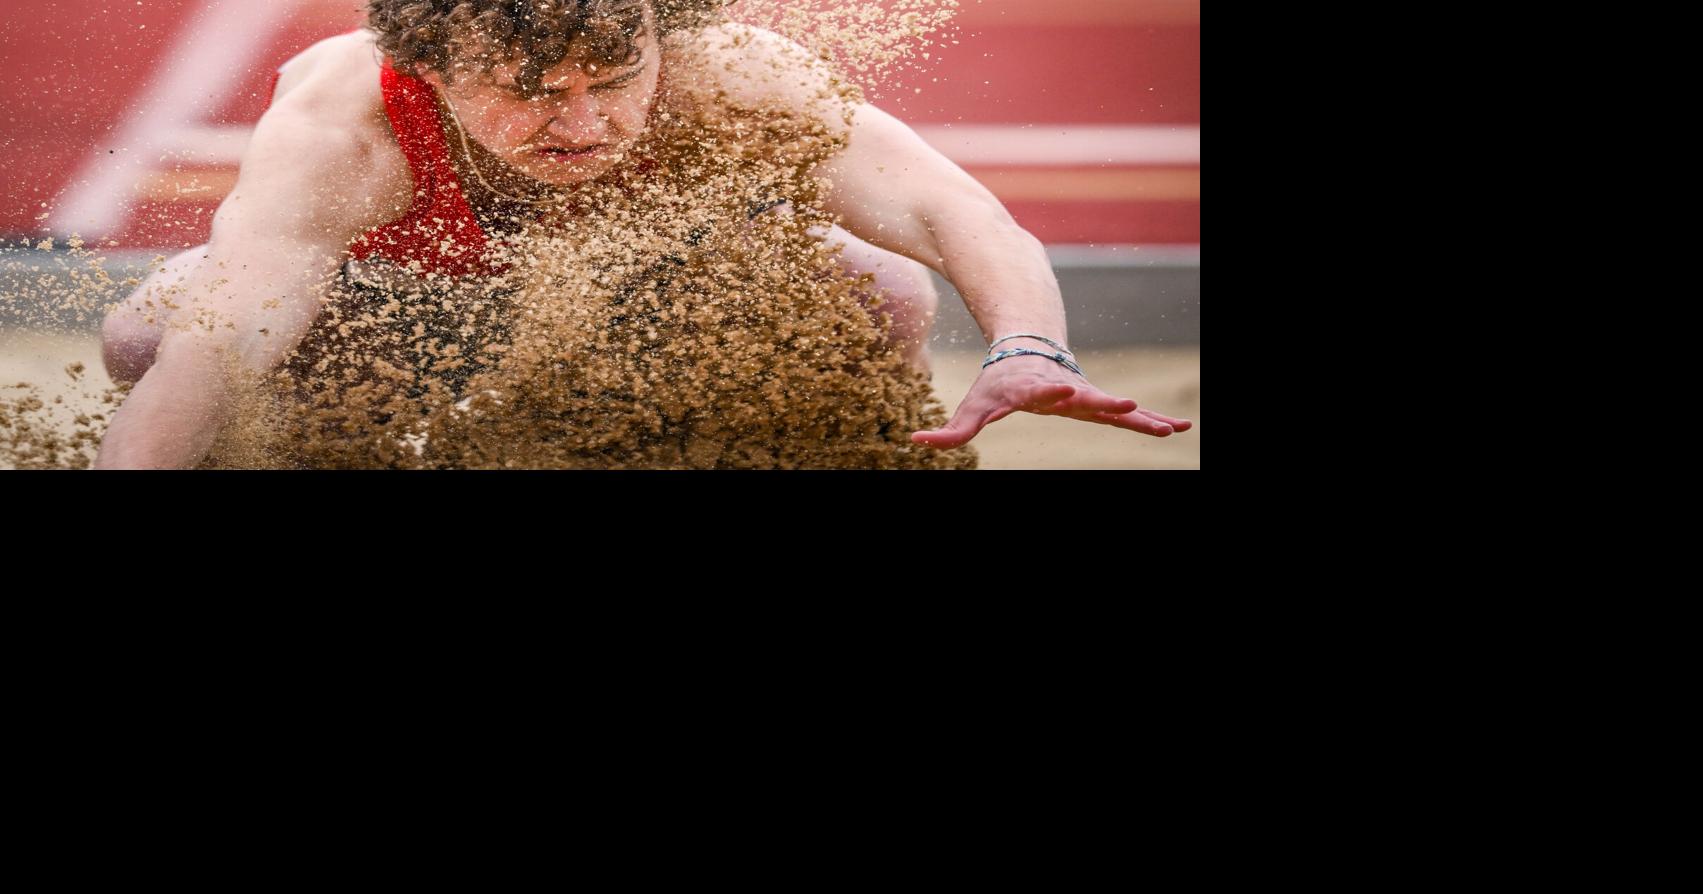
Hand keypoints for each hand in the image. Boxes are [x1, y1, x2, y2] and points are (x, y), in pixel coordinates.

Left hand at [912, 353, 1192, 449]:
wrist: (1028, 352)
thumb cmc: (999, 384)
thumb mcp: (975, 406)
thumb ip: (952, 430)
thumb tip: (918, 442)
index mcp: (1035, 388)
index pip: (1042, 391)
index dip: (1052, 393)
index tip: (1067, 392)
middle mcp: (1066, 390)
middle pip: (1088, 397)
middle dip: (1107, 402)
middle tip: (1128, 406)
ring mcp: (1086, 396)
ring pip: (1116, 408)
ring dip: (1142, 418)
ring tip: (1169, 428)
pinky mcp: (1099, 403)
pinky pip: (1129, 416)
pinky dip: (1153, 421)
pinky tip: (1180, 429)